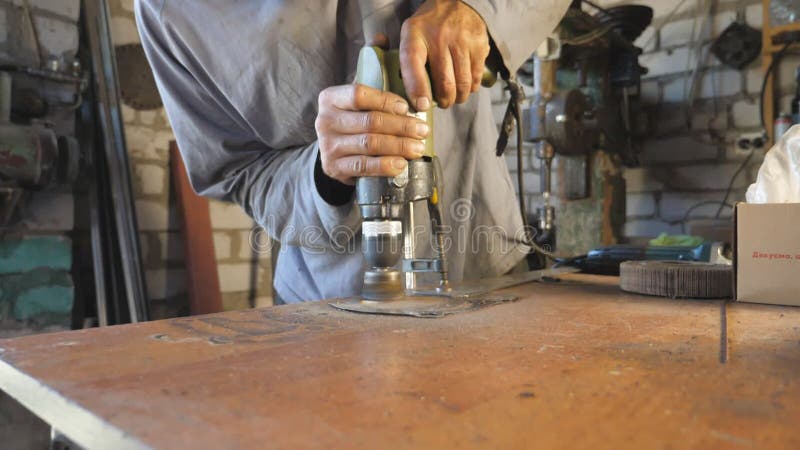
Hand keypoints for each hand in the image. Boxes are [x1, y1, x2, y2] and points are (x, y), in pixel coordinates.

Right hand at [315, 84, 429, 185]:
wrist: (335, 153)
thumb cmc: (354, 124)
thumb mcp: (358, 106)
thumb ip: (377, 99)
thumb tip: (415, 100)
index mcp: (330, 99)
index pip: (358, 95)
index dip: (385, 101)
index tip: (406, 108)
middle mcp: (325, 121)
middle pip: (369, 121)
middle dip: (401, 126)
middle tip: (422, 131)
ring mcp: (328, 145)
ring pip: (370, 144)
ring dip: (399, 146)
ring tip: (417, 148)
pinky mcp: (333, 167)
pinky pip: (364, 166)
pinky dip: (385, 165)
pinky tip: (401, 164)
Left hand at [400, 0, 489, 109]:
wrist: (455, 2)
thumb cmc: (428, 27)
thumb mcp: (409, 35)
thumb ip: (406, 63)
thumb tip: (412, 99)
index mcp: (415, 35)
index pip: (413, 65)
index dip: (417, 90)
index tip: (421, 105)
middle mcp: (439, 37)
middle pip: (444, 82)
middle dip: (443, 101)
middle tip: (442, 103)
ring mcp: (461, 40)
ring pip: (462, 83)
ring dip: (458, 97)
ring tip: (454, 97)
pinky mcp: (479, 44)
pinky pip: (476, 76)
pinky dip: (471, 87)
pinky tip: (466, 86)